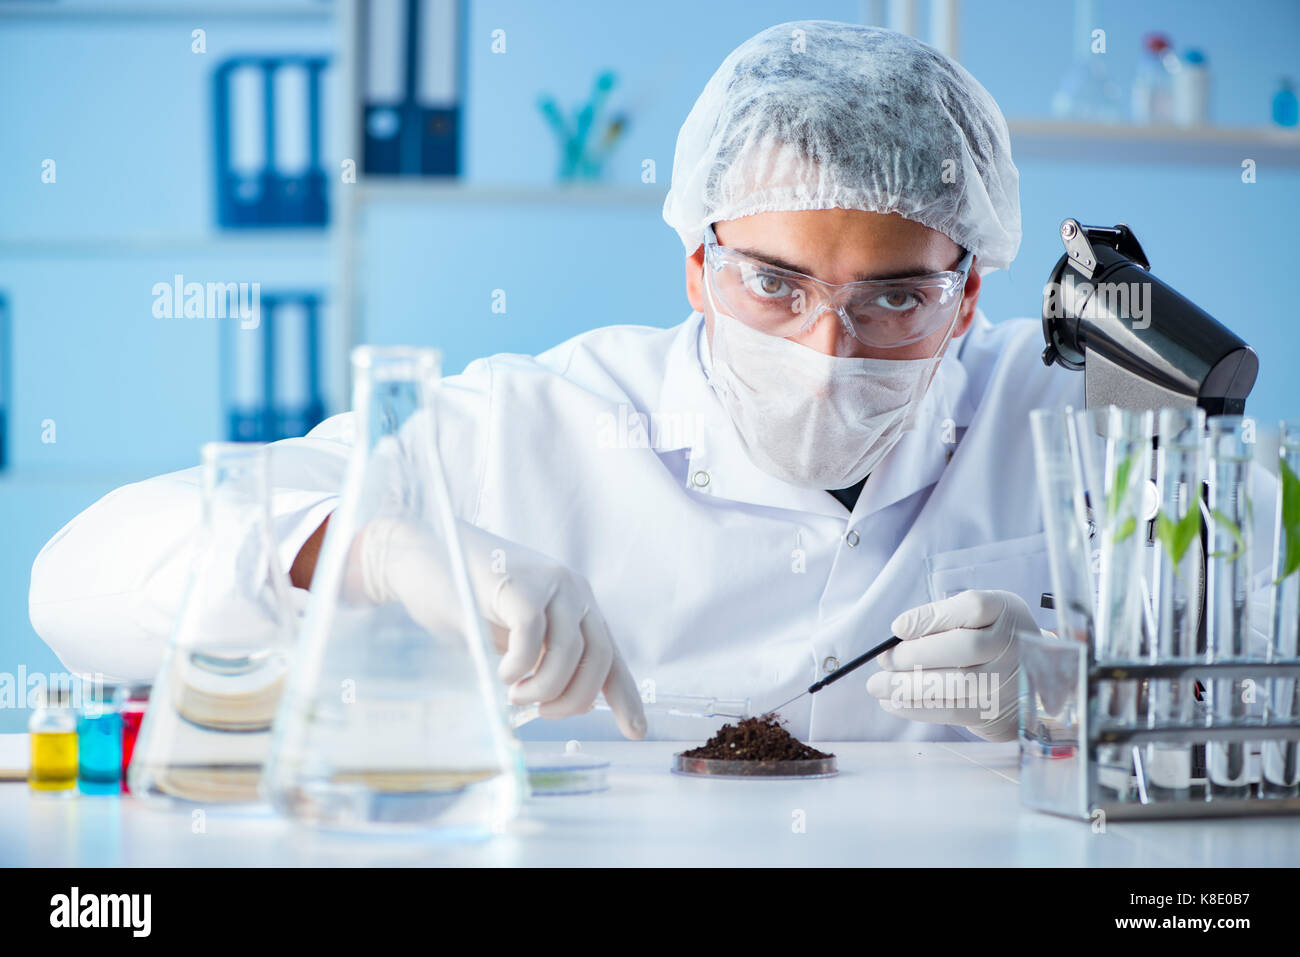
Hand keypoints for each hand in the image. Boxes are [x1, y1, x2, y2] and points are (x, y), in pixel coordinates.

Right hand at [350, 517, 646, 739]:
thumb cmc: (463, 600)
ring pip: (570, 651)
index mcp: (576, 605)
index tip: (635, 732)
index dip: (625, 697)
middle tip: (542, 712)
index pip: (611, 656)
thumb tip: (572, 703)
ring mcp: (548, 582)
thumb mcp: (513, 638)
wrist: (419, 555)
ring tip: (515, 694)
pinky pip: (533, 635)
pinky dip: (519, 665)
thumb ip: (543, 661)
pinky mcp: (518, 583)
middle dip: (574, 698)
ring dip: (544, 686)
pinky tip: (503, 673)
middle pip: (598, 657)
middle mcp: (572, 590)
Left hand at [865, 589, 1039, 741]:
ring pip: (956, 684)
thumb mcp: (974, 613)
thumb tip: (900, 631)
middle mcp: (1012, 644)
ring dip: (908, 687)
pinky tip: (893, 702)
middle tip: (883, 660)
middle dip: (914, 655)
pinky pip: (953, 712)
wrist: (1026, 675)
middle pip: (964, 648)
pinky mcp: (994, 710)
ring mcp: (1007, 680)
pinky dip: (917, 708)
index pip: (972, 607)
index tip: (897, 628)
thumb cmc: (986, 635)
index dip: (931, 618)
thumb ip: (942, 617)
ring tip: (878, 685)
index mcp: (1004, 610)